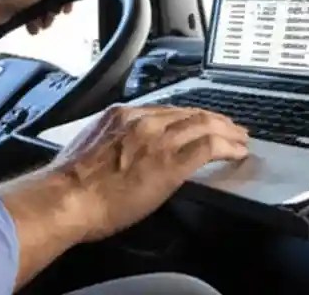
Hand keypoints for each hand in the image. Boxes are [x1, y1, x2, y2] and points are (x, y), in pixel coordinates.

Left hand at [0, 0, 74, 33]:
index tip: (67, 10)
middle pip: (54, 2)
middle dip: (53, 13)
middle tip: (49, 20)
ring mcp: (29, 1)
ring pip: (44, 13)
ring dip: (44, 21)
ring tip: (38, 26)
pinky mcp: (22, 12)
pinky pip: (34, 20)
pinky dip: (34, 26)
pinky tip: (31, 29)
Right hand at [0, 104, 247, 288]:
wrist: (68, 198)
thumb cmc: (71, 184)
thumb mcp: (92, 149)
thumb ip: (113, 144)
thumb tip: (124, 154)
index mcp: (121, 116)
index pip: (165, 110)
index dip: (188, 115)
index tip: (198, 120)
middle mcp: (142, 121)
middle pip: (189, 113)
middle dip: (213, 119)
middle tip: (229, 126)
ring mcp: (158, 139)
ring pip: (204, 125)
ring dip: (227, 131)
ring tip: (240, 138)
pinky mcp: (172, 163)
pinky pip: (209, 147)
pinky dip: (228, 147)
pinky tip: (237, 152)